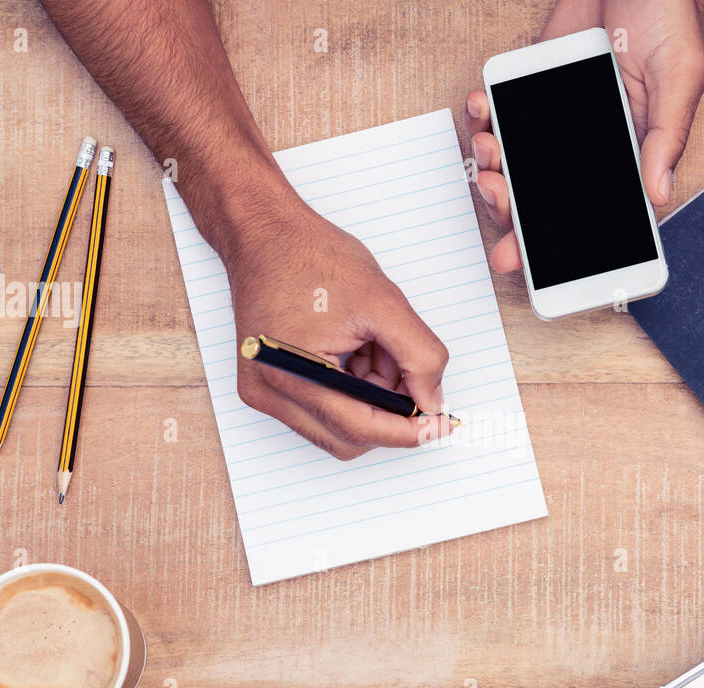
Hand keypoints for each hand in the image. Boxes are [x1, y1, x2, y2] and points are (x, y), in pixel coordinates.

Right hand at [217, 194, 451, 460]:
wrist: (265, 234)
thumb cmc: (311, 257)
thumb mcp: (383, 301)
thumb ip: (419, 356)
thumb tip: (432, 402)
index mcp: (291, 373)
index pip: (360, 429)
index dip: (408, 431)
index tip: (440, 425)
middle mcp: (268, 392)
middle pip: (349, 437)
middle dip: (389, 411)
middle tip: (410, 372)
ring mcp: (263, 392)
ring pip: (338, 428)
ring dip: (370, 401)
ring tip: (375, 350)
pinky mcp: (266, 386)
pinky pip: (321, 411)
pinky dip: (350, 392)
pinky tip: (355, 353)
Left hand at [466, 0, 703, 271]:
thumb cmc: (668, 18)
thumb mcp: (680, 77)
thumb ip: (667, 137)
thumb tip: (657, 194)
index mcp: (625, 156)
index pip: (586, 214)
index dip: (550, 244)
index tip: (519, 258)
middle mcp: (586, 147)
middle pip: (538, 198)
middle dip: (508, 209)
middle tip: (495, 195)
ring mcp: (555, 122)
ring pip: (512, 162)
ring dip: (491, 164)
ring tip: (488, 151)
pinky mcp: (531, 89)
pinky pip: (499, 115)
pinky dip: (483, 118)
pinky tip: (481, 110)